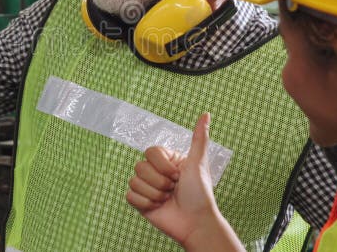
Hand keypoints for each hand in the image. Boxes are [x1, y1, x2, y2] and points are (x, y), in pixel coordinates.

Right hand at [127, 113, 243, 251]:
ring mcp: (146, 186)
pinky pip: (130, 196)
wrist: (195, 222)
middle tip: (173, 190)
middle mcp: (154, 171)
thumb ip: (199, 138)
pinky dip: (146, 203)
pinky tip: (158, 207)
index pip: (150, 152)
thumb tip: (206, 113)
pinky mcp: (140, 202)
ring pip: (134, 182)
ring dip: (154, 194)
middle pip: (140, 167)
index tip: (178, 176)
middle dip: (160, 183)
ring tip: (167, 199)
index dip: (162, 166)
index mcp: (166, 160)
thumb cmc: (200, 193)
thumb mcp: (199, 163)